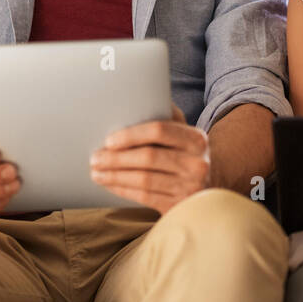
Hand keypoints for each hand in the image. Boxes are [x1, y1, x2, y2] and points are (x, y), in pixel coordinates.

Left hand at [89, 103, 209, 213]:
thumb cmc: (187, 157)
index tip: (109, 140)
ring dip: (114, 175)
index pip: (160, 130)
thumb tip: (139, 96)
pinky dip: (122, 189)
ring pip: (144, 180)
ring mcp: (190, 187)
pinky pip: (144, 197)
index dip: (131, 135)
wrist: (207, 193)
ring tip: (96, 172)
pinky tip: (109, 184)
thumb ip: (167, 117)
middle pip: (149, 157)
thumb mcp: (184, 136)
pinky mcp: (179, 205)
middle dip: (116, 158)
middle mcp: (197, 162)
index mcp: (196, 139)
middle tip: (95, 157)